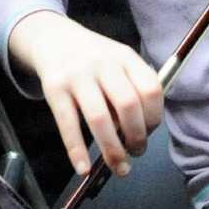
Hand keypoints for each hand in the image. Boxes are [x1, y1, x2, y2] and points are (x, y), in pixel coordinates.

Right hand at [12, 13, 163, 176]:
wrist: (53, 39)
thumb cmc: (95, 60)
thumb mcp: (118, 61)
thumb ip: (132, 88)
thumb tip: (141, 133)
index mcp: (126, 57)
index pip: (151, 89)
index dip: (154, 117)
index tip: (150, 132)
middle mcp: (104, 63)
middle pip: (128, 105)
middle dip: (137, 136)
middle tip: (136, 152)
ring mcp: (77, 75)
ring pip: (99, 118)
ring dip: (112, 150)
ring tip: (119, 167)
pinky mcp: (54, 89)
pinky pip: (68, 125)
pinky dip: (77, 151)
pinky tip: (84, 169)